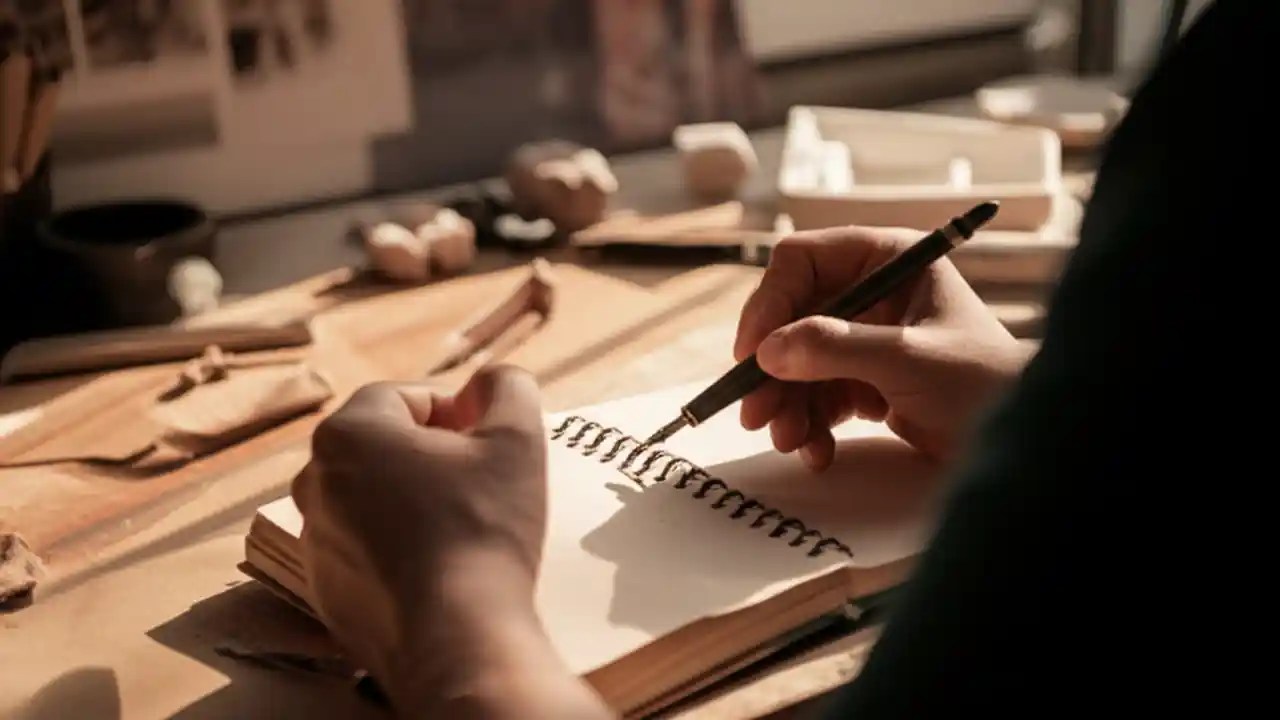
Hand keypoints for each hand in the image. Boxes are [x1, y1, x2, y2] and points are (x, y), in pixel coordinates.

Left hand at [292, 366, 611, 718]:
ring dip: (413, 502)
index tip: (486, 443)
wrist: (457, 638)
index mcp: (347, 433)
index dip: (455, 413)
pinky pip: (365, 551)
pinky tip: (443, 568)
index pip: (404, 397)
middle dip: (430, 456)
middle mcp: (314, 482)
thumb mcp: (516, 438)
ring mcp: (314, 541)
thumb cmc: (484, 528)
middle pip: (382, 447)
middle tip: (480, 483)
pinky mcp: (325, 591)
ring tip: (464, 528)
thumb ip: (507, 386)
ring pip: (372, 500)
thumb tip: (491, 381)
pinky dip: (398, 550)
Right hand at [735, 226, 1031, 467]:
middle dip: (773, 370)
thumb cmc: (983, 382)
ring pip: (798, 363)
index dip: (769, 303)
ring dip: (788, 404)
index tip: (752, 352)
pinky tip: (818, 452)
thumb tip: (768, 351)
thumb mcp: (907, 360)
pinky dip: (811, 423)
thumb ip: (837, 349)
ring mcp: (867, 337)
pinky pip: (818, 395)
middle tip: (756, 415)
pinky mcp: (867, 379)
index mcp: (887, 258)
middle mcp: (872, 290)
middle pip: (791, 318)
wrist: (1026, 440)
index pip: (802, 262)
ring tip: (792, 442)